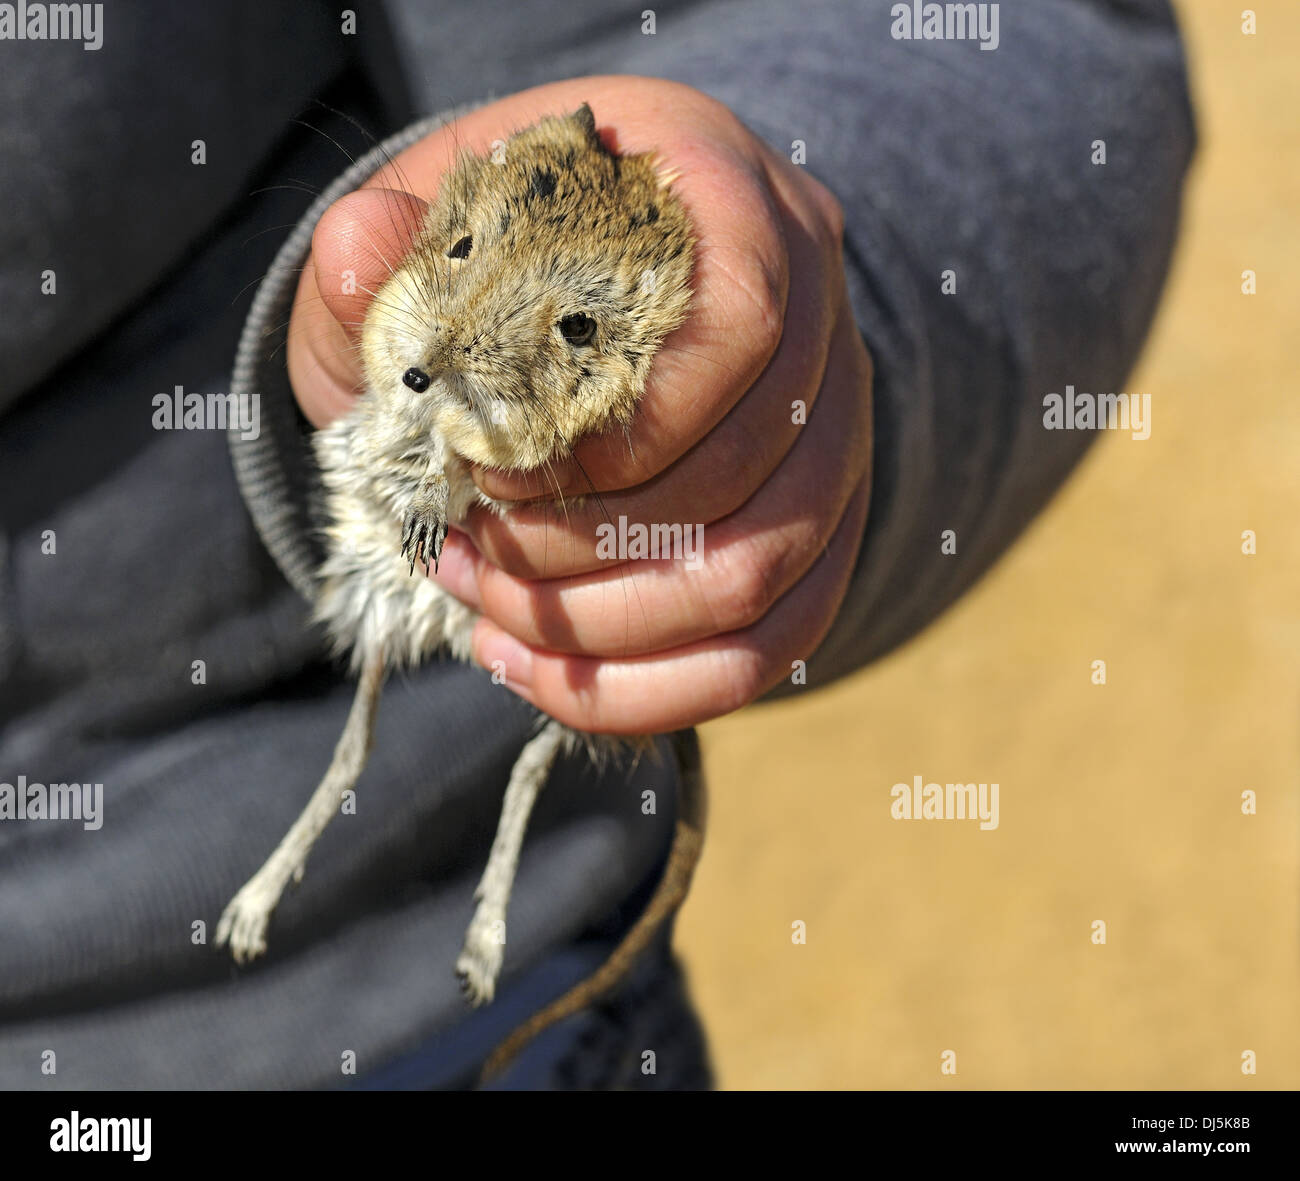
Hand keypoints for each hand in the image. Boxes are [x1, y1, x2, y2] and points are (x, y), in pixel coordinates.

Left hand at [287, 75, 871, 733]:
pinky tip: (539, 670)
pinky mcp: (825, 529)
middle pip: (743, 473)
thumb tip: (357, 249)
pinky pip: (775, 646)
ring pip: (758, 578)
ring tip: (489, 613)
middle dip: (581, 546)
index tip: (495, 467)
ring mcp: (837, 431)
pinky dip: (651, 688)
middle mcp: (819, 313)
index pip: (740, 323)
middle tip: (467, 550)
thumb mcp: (433, 237)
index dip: (618, 427)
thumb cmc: (509, 265)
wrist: (589, 306)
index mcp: (731, 197)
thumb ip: (391, 248)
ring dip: (604, 625)